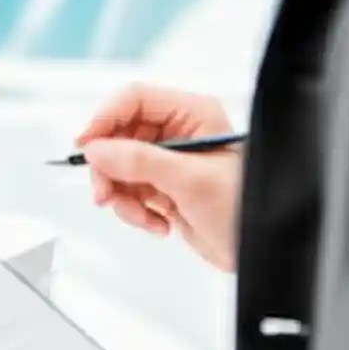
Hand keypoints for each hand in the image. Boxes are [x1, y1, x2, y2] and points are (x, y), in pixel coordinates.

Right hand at [76, 85, 242, 271]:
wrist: (261, 250)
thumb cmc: (246, 208)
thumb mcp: (191, 181)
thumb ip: (141, 161)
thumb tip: (98, 149)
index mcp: (193, 114)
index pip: (134, 99)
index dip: (105, 118)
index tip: (86, 145)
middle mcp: (179, 132)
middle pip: (118, 136)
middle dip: (110, 169)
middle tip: (104, 195)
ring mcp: (169, 161)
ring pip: (118, 167)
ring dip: (122, 196)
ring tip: (143, 216)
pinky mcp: (163, 188)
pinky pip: (128, 192)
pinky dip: (135, 211)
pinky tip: (159, 224)